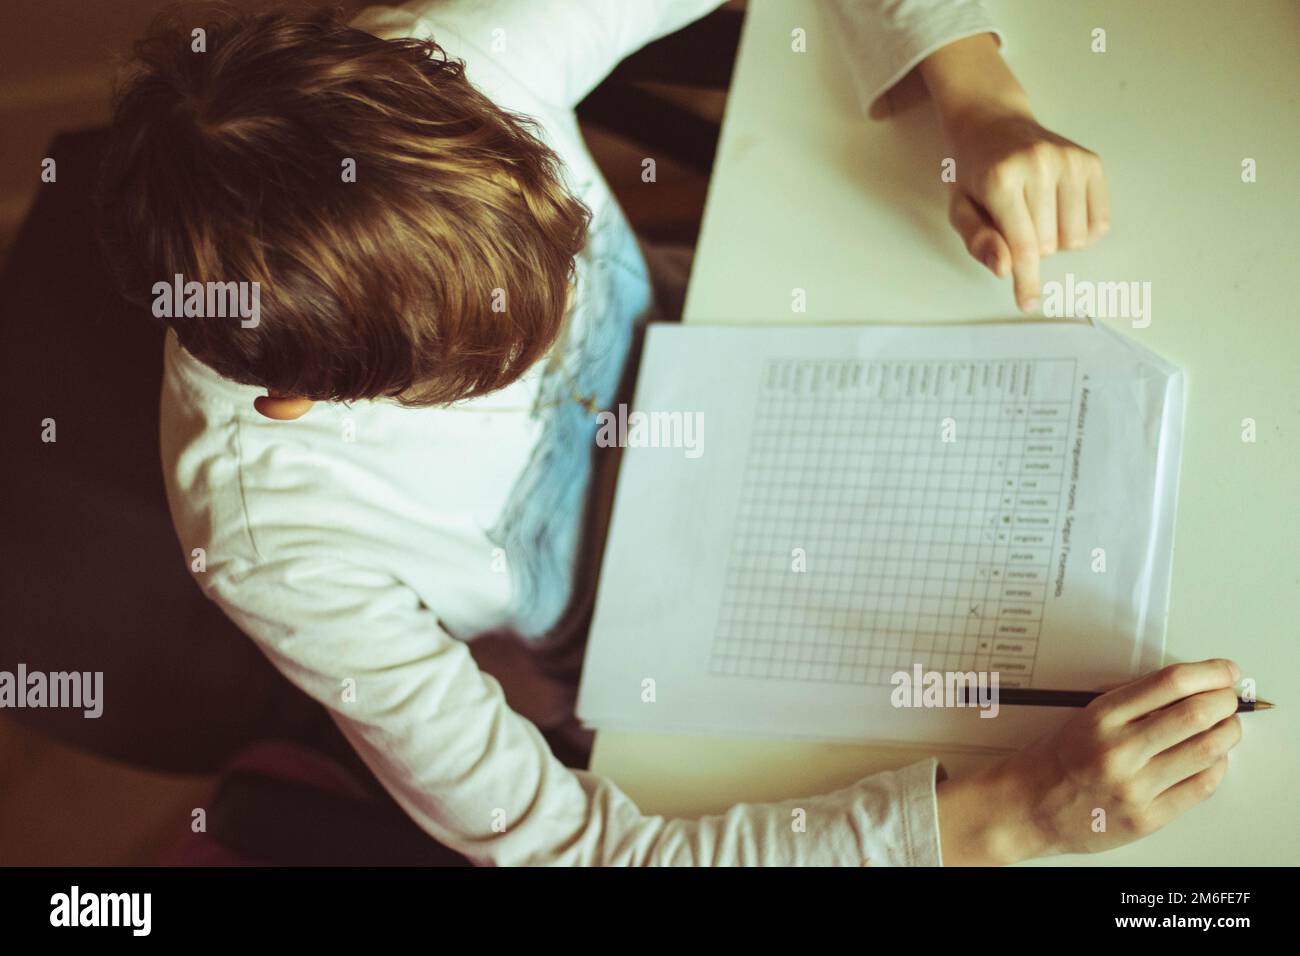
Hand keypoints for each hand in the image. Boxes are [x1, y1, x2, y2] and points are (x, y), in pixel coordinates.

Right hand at [938, 659, 1242, 865]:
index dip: (1209, 672)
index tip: (1225, 671)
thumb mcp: (1087, 715)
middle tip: (1231, 697)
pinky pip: (1199, 788)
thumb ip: (1135, 703)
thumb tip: (1192, 688)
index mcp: (1102, 717)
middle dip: (1225, 701)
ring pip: (1205, 751)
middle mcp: (1118, 750)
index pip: (1169, 683)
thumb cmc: (1058, 759)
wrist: (1029, 805)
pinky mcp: (1146, 818)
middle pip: (1195, 714)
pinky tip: (1213, 758)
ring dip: (1228, 732)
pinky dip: (1216, 767)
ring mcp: (1134, 787)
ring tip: (1228, 725)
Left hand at [945, 110, 1109, 311]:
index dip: (1026, 280)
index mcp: (1001, 179)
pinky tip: (1060, 211)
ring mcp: (1070, 161)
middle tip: (1015, 220)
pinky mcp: (1092, 162)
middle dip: (1031, 248)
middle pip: (1048, 246)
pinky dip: (1080, 231)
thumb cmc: (975, 173)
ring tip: (1037, 214)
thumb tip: (1004, 269)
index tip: (1029, 304)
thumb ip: (978, 241)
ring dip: (1056, 240)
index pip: (1022, 245)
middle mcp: (1040, 165)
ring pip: (1076, 238)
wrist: (995, 124)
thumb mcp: (960, 208)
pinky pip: (1099, 223)